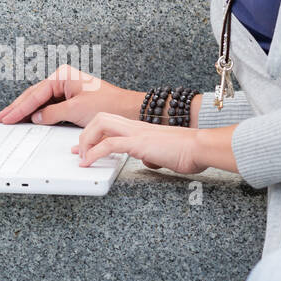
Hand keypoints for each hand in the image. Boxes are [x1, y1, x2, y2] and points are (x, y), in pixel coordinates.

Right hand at [0, 63, 142, 127]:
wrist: (128, 110)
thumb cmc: (108, 104)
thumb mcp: (76, 110)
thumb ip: (52, 113)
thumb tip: (36, 117)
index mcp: (62, 75)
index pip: (35, 94)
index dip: (19, 108)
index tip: (6, 117)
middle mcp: (63, 79)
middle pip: (33, 95)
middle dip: (16, 108)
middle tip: (0, 117)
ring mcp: (66, 89)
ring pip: (39, 101)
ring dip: (24, 111)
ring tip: (8, 118)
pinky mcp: (70, 99)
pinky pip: (48, 106)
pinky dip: (37, 113)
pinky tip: (27, 119)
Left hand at [74, 112, 208, 173]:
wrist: (200, 147)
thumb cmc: (188, 151)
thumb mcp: (163, 153)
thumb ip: (153, 154)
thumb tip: (149, 160)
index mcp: (140, 128)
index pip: (110, 123)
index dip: (93, 133)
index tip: (83, 146)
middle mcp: (135, 126)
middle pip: (100, 118)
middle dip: (85, 134)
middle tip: (79, 152)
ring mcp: (136, 133)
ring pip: (100, 125)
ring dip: (86, 142)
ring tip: (82, 158)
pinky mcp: (138, 143)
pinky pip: (109, 144)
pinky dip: (94, 153)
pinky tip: (89, 163)